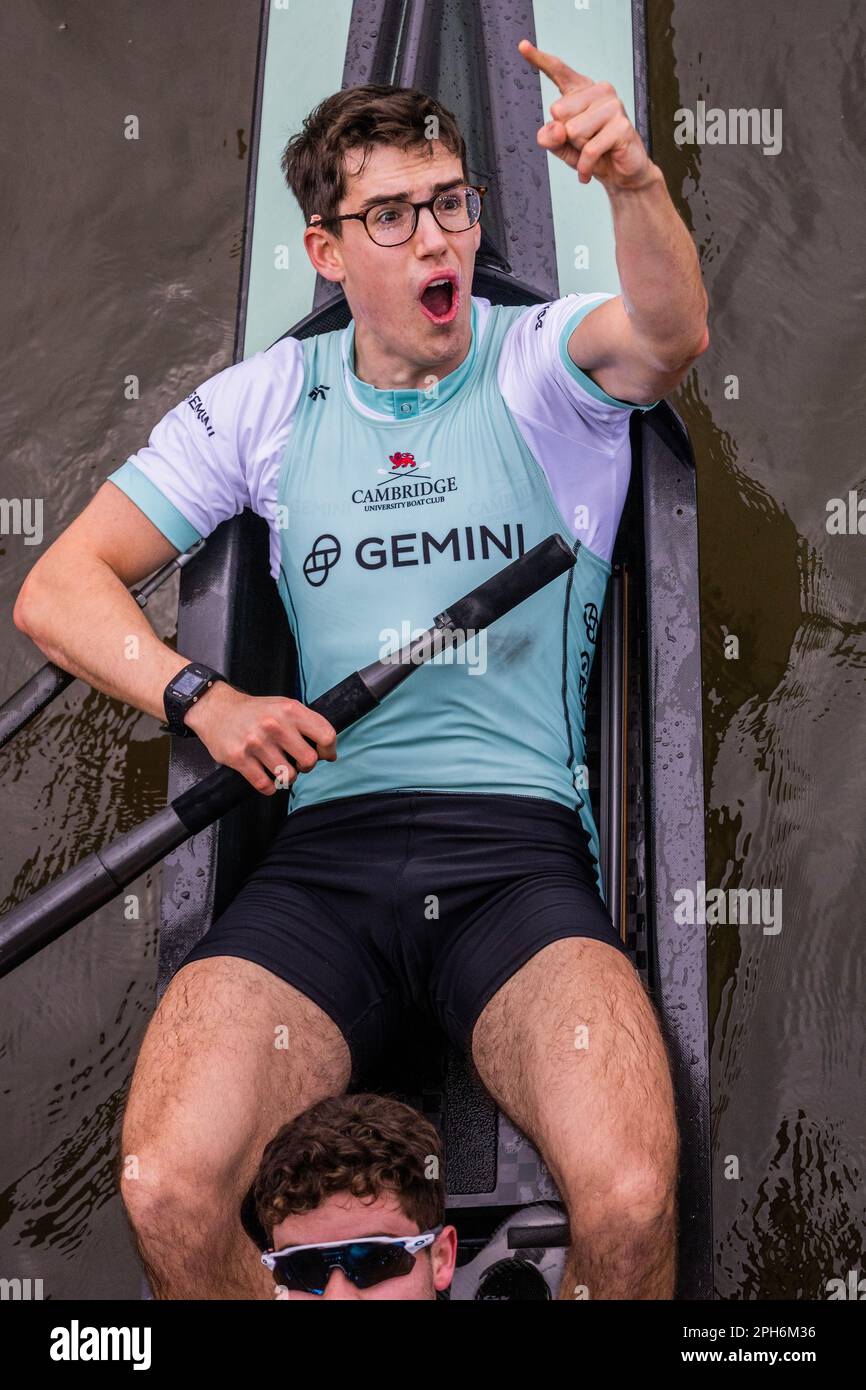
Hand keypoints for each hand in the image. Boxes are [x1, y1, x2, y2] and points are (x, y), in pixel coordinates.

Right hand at [184, 682, 336, 794]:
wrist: (216, 709)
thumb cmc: (254, 711)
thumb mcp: (284, 706)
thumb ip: (306, 724)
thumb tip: (327, 752)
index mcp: (290, 709)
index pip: (326, 735)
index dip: (328, 750)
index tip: (323, 755)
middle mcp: (275, 725)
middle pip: (309, 761)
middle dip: (305, 766)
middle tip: (296, 762)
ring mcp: (256, 742)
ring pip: (288, 776)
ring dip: (285, 777)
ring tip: (278, 768)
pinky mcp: (239, 758)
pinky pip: (265, 785)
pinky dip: (269, 787)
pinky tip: (265, 777)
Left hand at [517, 38, 655, 190]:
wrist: (620, 174)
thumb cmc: (592, 155)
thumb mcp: (562, 146)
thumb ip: (550, 136)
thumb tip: (556, 128)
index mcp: (582, 91)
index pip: (559, 71)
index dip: (539, 59)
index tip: (522, 46)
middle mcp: (599, 91)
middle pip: (559, 112)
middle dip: (566, 137)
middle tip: (583, 143)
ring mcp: (613, 106)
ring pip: (574, 130)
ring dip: (578, 150)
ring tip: (591, 152)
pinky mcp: (621, 126)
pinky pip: (589, 150)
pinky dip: (585, 166)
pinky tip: (588, 171)